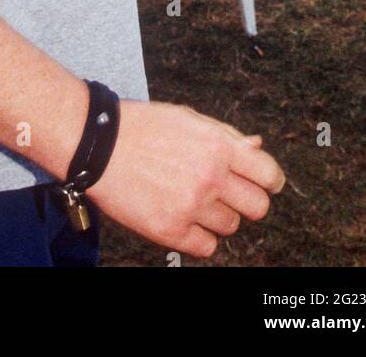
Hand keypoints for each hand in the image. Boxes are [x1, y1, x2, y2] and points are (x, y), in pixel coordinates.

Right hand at [87, 100, 284, 256]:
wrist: (96, 143)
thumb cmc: (141, 126)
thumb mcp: (188, 117)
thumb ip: (226, 135)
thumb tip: (255, 147)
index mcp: (218, 146)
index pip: (269, 174)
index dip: (269, 180)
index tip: (264, 183)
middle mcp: (210, 177)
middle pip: (258, 207)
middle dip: (246, 200)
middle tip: (228, 193)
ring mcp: (191, 206)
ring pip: (231, 227)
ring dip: (218, 217)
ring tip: (194, 200)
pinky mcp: (170, 230)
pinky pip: (206, 247)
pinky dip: (198, 236)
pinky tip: (184, 217)